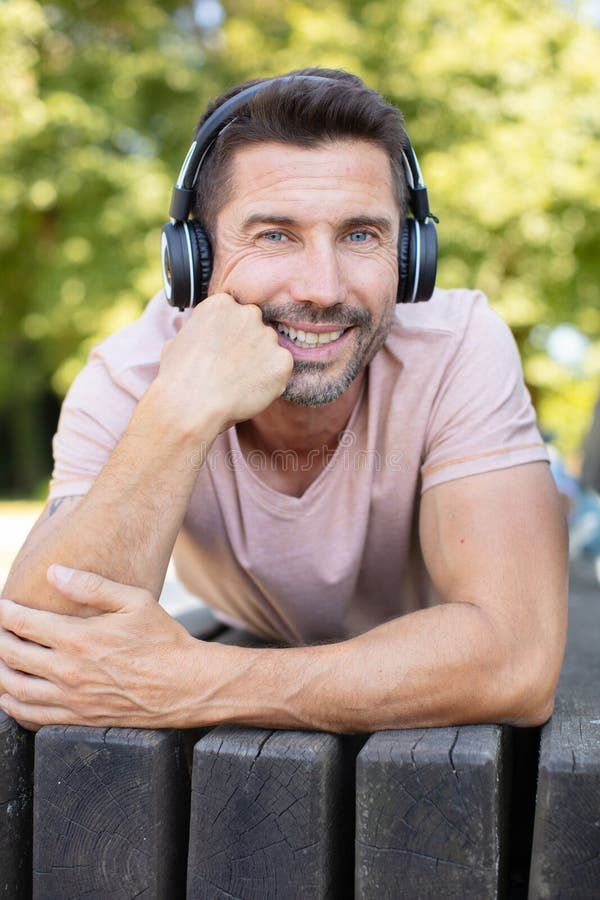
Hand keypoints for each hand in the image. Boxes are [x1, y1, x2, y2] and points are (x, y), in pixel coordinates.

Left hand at [0, 565, 202, 728]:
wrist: (185, 685)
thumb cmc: (163, 640)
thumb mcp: (135, 601)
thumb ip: (92, 585)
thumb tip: (54, 572)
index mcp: (78, 639)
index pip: (23, 623)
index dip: (5, 612)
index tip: (1, 606)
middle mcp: (68, 671)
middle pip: (11, 655)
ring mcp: (71, 699)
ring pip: (14, 689)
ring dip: (0, 672)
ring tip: (1, 659)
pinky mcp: (78, 718)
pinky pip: (32, 716)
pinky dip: (13, 705)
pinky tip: (12, 695)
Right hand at [156, 292, 293, 433]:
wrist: (191, 405)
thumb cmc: (178, 377)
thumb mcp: (177, 341)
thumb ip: (199, 332)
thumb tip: (201, 337)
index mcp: (222, 304)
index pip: (236, 313)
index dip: (230, 334)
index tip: (222, 351)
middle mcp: (249, 313)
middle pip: (256, 327)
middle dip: (249, 345)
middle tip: (233, 369)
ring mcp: (268, 336)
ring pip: (270, 348)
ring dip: (261, 362)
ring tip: (239, 383)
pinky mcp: (283, 360)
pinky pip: (281, 368)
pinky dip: (272, 380)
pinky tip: (250, 391)